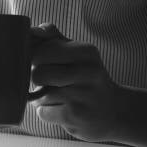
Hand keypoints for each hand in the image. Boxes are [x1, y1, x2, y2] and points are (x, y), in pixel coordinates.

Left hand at [30, 23, 122, 141]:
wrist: (116, 111)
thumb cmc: (86, 76)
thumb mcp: (76, 52)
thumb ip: (52, 37)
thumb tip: (31, 29)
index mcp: (86, 52)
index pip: (41, 51)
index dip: (34, 59)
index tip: (41, 63)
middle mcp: (88, 72)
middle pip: (38, 73)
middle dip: (38, 79)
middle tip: (50, 82)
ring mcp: (83, 96)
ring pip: (39, 95)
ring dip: (42, 98)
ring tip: (59, 97)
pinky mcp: (75, 117)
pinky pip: (43, 112)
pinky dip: (47, 112)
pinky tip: (63, 110)